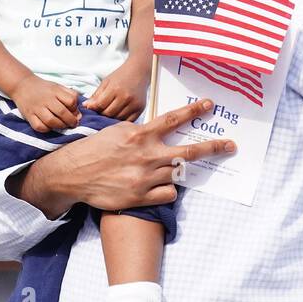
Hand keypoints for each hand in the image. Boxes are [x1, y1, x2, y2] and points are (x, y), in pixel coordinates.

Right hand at [11, 74, 81, 132]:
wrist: (22, 85)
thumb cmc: (44, 88)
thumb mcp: (58, 87)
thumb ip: (70, 97)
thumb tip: (79, 114)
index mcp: (55, 90)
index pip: (71, 100)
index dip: (75, 109)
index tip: (76, 113)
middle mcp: (46, 99)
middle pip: (62, 112)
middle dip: (71, 121)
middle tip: (73, 124)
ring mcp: (36, 108)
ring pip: (51, 121)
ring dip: (60, 126)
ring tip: (63, 126)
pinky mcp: (28, 116)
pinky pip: (39, 126)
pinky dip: (46, 129)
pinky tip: (50, 127)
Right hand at [15, 98, 235, 214]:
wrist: (72, 174)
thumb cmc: (93, 150)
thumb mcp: (116, 131)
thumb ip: (139, 132)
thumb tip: (158, 130)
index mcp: (139, 135)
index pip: (173, 119)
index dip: (193, 111)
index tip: (210, 105)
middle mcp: (146, 155)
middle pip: (188, 152)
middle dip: (213, 147)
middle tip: (230, 145)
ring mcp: (145, 178)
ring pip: (178, 175)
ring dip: (178, 172)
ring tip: (171, 170)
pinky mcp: (141, 197)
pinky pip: (168, 193)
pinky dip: (167, 190)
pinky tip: (156, 186)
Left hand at [82, 62, 148, 120]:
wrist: (139, 71)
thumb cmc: (121, 76)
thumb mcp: (106, 82)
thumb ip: (96, 95)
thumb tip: (86, 106)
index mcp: (115, 89)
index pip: (100, 105)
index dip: (93, 108)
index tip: (90, 108)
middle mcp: (126, 97)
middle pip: (109, 113)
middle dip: (102, 114)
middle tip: (100, 111)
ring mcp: (134, 104)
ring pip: (118, 118)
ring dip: (111, 118)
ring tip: (109, 112)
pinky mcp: (141, 109)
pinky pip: (128, 120)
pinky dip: (121, 119)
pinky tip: (118, 114)